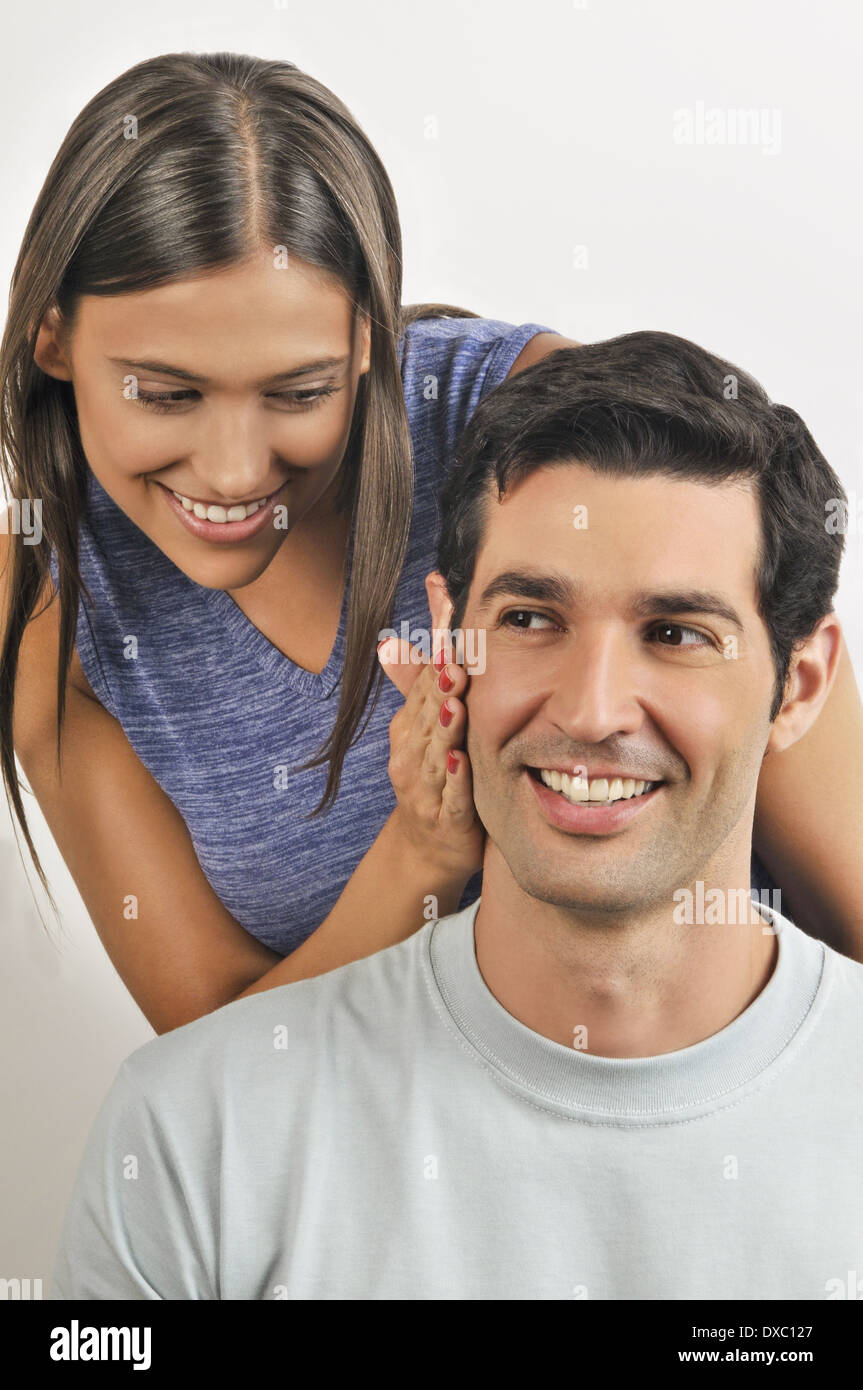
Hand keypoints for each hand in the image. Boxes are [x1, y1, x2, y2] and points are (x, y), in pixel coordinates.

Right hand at [377, 637, 484, 883]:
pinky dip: (454, 781)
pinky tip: (460, 762)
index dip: (433, 663)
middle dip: (438, 691)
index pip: (420, 689)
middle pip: (425, 719)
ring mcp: (424, 791)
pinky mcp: (446, 820)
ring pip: (435, 755)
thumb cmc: (434, 781)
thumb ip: (416, 686)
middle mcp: (409, 759)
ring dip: (443, 730)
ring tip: (454, 705)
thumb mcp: (424, 731)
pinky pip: (451, 798)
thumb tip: (389, 641)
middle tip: (454, 663)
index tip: (448, 636)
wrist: (428, 850)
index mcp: (407, 733)